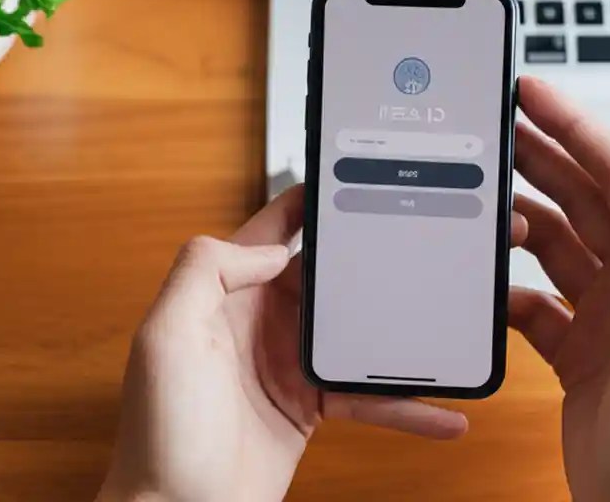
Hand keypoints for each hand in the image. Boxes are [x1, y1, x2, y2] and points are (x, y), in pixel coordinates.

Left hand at [96, 186, 527, 501]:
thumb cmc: (161, 433)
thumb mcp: (166, 337)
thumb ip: (206, 271)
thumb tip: (270, 246)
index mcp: (225, 293)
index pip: (274, 231)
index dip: (311, 202)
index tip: (355, 175)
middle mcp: (260, 320)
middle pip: (329, 275)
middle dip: (372, 256)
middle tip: (424, 235)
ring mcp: (289, 363)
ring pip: (358, 329)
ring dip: (400, 325)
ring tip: (448, 312)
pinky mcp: (311, 406)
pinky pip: (369, 396)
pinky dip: (406, 405)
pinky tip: (444, 411)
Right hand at [509, 76, 609, 501]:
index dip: (577, 128)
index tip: (537, 96)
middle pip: (583, 200)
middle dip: (542, 156)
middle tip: (499, 122)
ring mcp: (608, 317)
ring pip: (557, 244)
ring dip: (522, 214)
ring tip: (484, 188)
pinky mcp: (579, 350)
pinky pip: (536, 301)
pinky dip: (509, 286)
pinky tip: (487, 279)